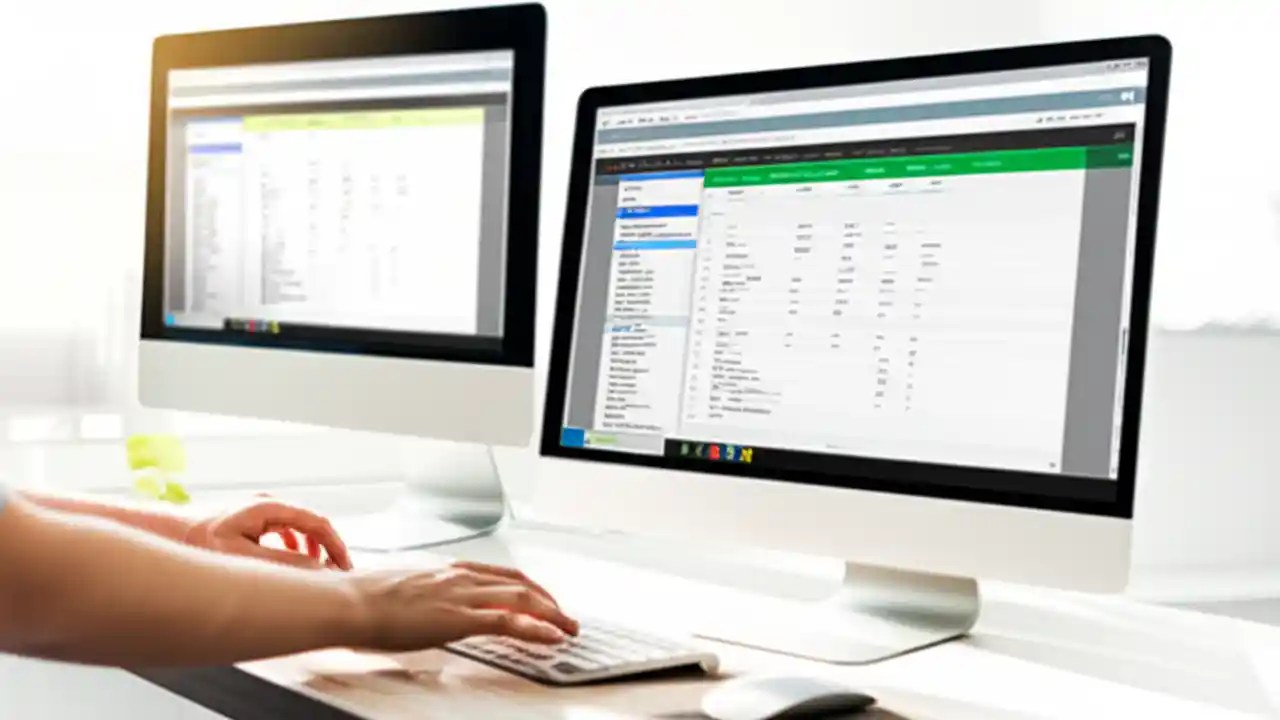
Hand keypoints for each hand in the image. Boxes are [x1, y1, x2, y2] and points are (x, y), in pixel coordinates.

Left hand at [185, 500, 352, 570]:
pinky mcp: (252, 520)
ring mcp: (260, 510)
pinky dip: (296, 548)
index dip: (336, 545)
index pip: (317, 522)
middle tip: (337, 574)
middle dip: (327, 549)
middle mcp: (267, 504)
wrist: (164, 534)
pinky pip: (285, 532)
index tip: (345, 567)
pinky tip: (294, 563)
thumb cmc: (195, 542)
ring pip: (299, 528)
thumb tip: (316, 569)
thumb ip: (283, 563)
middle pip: (311, 524)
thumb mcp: (242, 557)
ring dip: (312, 549)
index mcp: (268, 506)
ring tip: (319, 572)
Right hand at [350, 561, 579, 649]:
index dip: (527, 587)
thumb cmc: (365, 600)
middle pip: (519, 584)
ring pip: (522, 598)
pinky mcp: (458, 617)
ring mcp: (461, 596)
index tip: (541, 598)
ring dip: (551, 614)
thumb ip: (424, 599)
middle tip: (564, 617)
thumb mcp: (404, 593)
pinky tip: (551, 637)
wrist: (350, 602)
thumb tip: (425, 610)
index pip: (500, 574)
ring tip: (568, 629)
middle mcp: (460, 578)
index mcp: (448, 571)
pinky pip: (508, 620)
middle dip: (548, 600)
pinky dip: (536, 628)